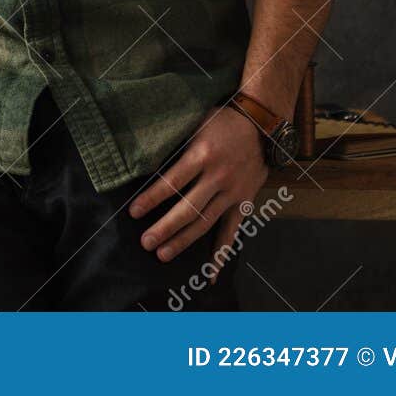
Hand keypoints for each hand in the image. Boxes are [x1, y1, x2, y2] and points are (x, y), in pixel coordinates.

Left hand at [127, 104, 267, 280]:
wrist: (262, 124)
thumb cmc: (221, 121)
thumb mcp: (194, 124)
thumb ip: (175, 146)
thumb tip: (144, 162)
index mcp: (202, 154)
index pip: (172, 181)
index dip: (152, 198)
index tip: (133, 212)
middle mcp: (219, 176)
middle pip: (188, 208)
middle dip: (165, 228)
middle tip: (146, 242)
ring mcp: (233, 192)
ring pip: (206, 222)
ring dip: (183, 241)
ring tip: (163, 254)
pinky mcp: (244, 202)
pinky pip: (232, 231)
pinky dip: (221, 253)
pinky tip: (210, 273)